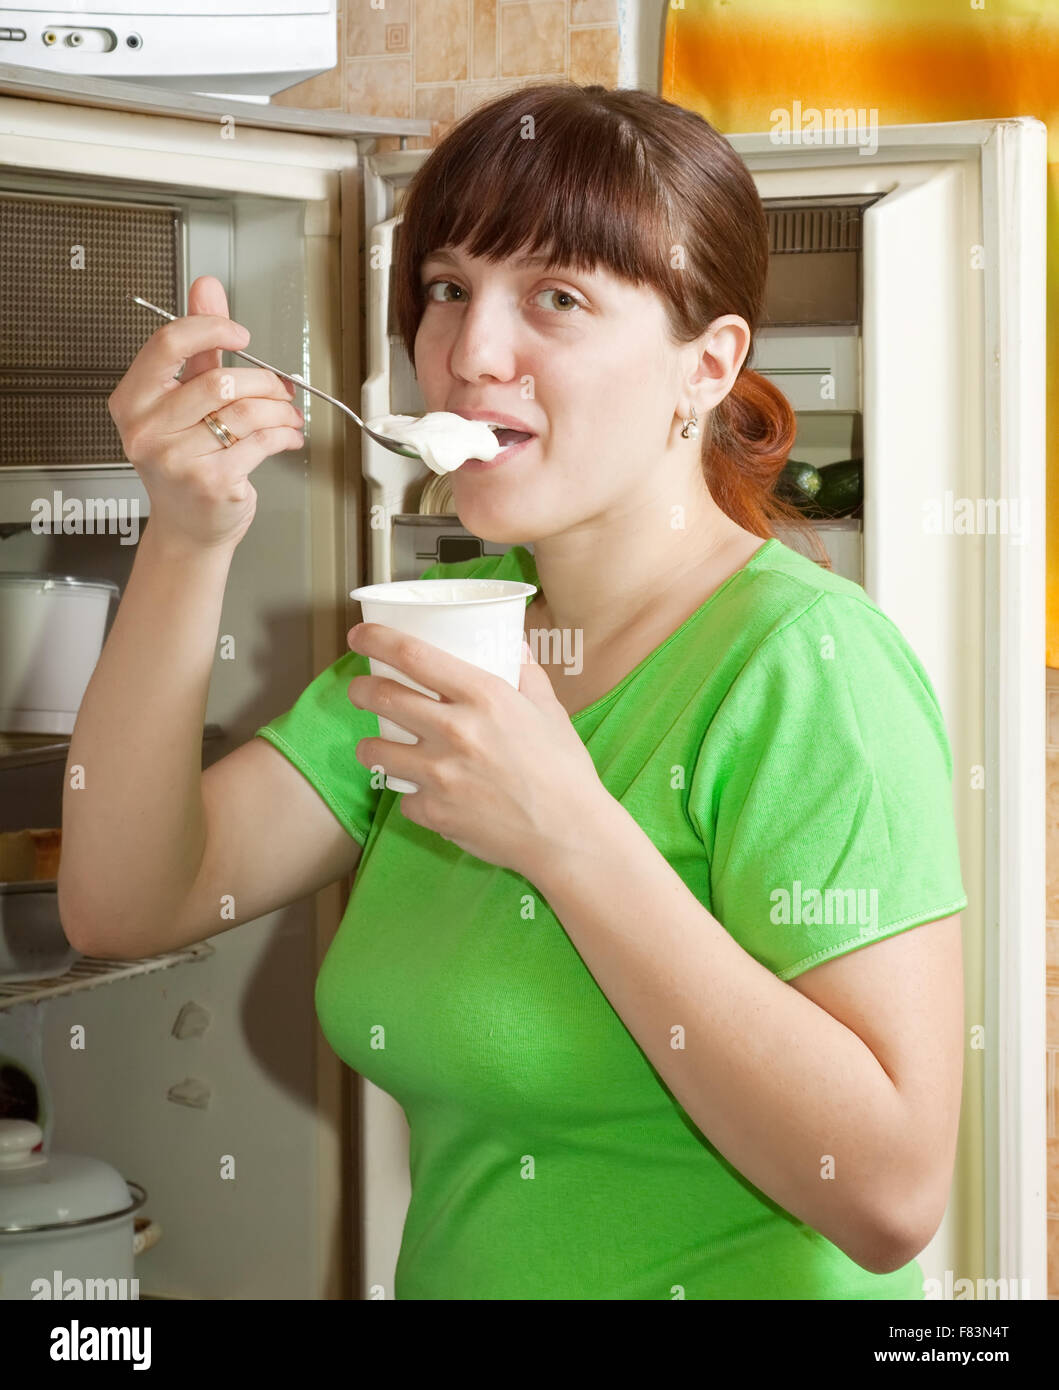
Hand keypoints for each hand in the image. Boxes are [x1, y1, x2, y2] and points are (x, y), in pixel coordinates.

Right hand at [108, 275, 303, 553]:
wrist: (188, 528)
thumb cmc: (184, 463)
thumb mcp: (183, 400)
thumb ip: (197, 345)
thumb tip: (207, 289)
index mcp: (132, 401)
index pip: (168, 344)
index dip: (211, 329)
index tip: (241, 335)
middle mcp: (147, 430)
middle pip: (218, 381)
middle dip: (262, 381)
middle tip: (280, 387)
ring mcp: (177, 459)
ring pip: (246, 412)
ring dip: (279, 409)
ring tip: (288, 413)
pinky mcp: (212, 482)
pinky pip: (261, 442)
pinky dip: (285, 434)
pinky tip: (288, 434)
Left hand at [346, 622, 607, 879]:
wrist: (568, 834)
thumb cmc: (563, 770)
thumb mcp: (549, 710)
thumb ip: (526, 673)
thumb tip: (512, 643)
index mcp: (484, 696)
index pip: (414, 656)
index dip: (377, 639)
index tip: (360, 635)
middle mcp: (455, 730)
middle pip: (382, 697)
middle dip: (360, 689)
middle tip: (359, 690)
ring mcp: (440, 774)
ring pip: (376, 750)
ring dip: (369, 745)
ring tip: (375, 745)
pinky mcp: (434, 812)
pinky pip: (403, 798)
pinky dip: (410, 794)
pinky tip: (423, 794)